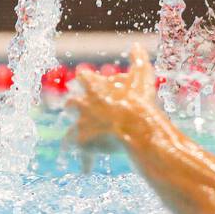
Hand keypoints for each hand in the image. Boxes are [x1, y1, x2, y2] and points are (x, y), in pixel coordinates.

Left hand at [67, 43, 158, 167]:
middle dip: (75, 105)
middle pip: (73, 103)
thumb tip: (137, 44)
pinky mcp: (83, 142)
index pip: (85, 79)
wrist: (135, 129)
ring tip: (72, 142)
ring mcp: (82, 124)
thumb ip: (139, 60)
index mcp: (96, 88)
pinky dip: (85, 161)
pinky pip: (82, 154)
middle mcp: (84, 105)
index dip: (86, 79)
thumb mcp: (143, 77)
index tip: (84, 77)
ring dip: (73, 135)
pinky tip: (85, 169)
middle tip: (75, 107)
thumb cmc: (141, 102)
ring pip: (70, 130)